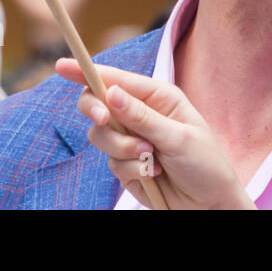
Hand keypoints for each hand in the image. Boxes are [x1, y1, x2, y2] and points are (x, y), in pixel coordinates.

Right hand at [57, 61, 255, 209]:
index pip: (116, 78)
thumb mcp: (178, 136)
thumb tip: (111, 93)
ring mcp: (130, 139)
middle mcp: (140, 114)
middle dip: (97, 112)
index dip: (87, 71)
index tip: (62, 67)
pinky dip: (131, 168)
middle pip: (98, 103)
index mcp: (157, 97)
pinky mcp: (125, 164)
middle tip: (105, 120)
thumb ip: (142, 117)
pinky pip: (111, 162)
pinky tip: (154, 172)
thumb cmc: (205, 164)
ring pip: (100, 136)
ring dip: (122, 148)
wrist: (209, 203)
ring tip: (151, 157)